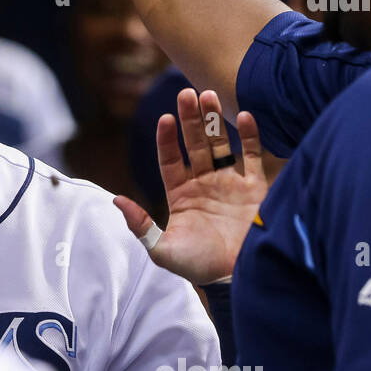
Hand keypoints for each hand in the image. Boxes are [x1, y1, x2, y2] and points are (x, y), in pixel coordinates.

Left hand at [113, 88, 266, 285]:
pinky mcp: (255, 188)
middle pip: (195, 144)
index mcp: (181, 194)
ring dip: (214, 120)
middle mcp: (204, 183)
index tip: (164, 118)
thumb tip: (116, 200)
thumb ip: (140, 225)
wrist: (238, 277)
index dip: (167, 139)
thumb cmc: (199, 266)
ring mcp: (230, 183)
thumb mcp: (162, 249)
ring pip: (221, 143)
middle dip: (190, 119)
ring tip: (208, 95)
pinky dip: (250, 135)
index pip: (170, 159)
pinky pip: (252, 156)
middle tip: (186, 93)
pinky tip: (243, 115)